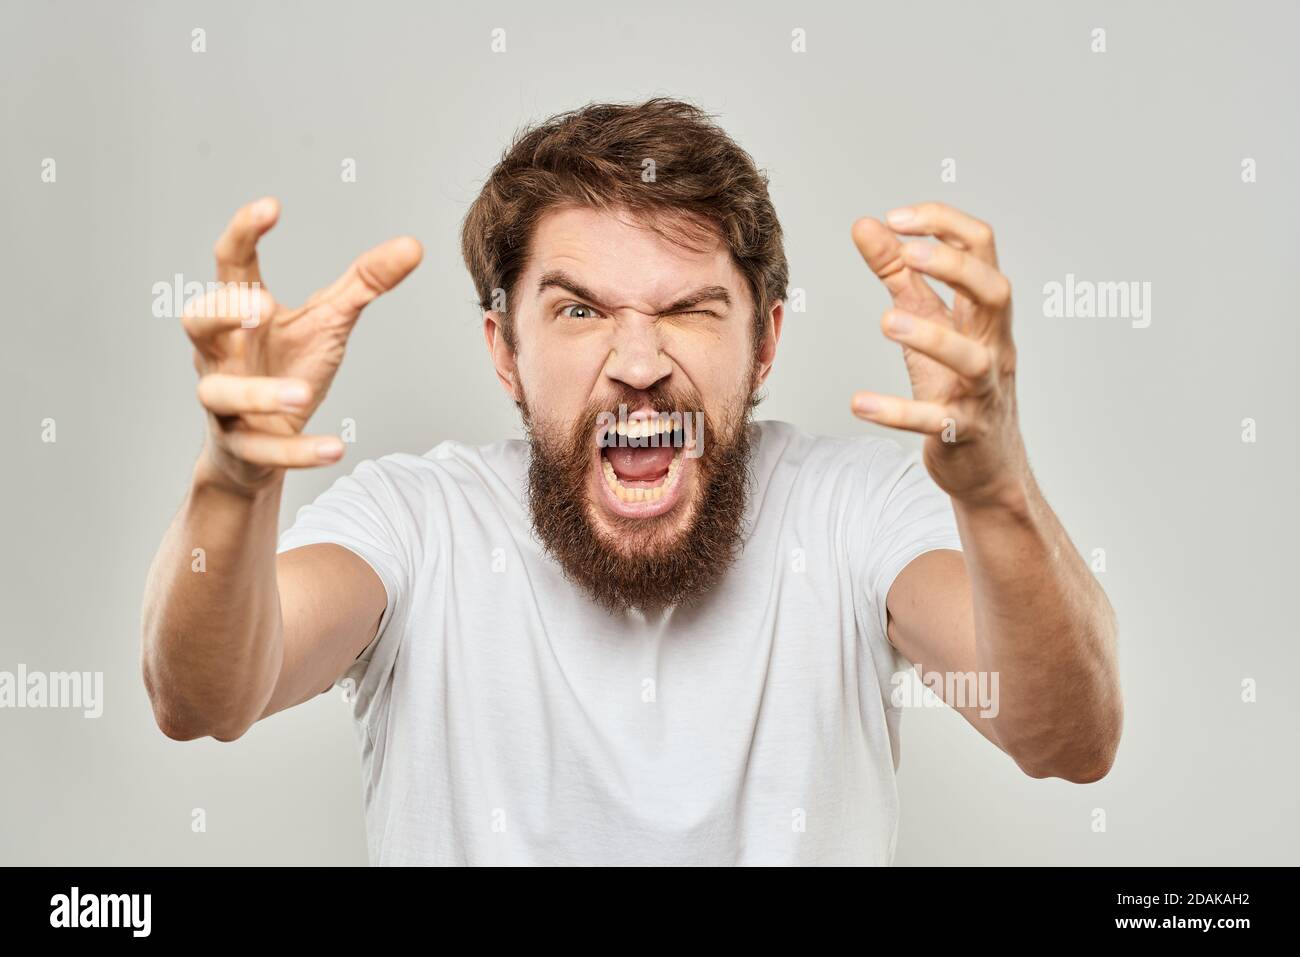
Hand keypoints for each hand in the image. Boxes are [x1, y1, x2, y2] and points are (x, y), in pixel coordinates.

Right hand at [184, 198, 422, 491]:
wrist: (260, 448)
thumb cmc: (288, 368)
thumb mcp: (328, 322)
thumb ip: (363, 284)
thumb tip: (412, 246)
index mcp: (241, 315)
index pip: (231, 266)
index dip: (244, 234)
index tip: (271, 207)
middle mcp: (221, 354)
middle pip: (197, 323)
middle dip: (222, 311)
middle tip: (262, 305)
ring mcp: (224, 402)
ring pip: (220, 394)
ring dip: (259, 393)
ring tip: (301, 394)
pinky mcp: (240, 447)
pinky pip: (262, 452)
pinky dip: (298, 451)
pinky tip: (336, 449)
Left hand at [850, 202, 1026, 508]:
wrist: (987, 467)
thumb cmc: (957, 385)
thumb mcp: (929, 321)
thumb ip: (898, 274)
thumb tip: (866, 223)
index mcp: (984, 312)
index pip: (982, 248)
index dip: (944, 225)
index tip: (896, 217)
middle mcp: (993, 345)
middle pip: (995, 291)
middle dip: (954, 266)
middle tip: (907, 253)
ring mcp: (984, 391)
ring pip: (973, 359)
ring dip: (931, 337)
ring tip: (886, 322)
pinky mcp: (965, 433)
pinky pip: (936, 421)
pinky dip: (897, 412)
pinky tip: (859, 403)